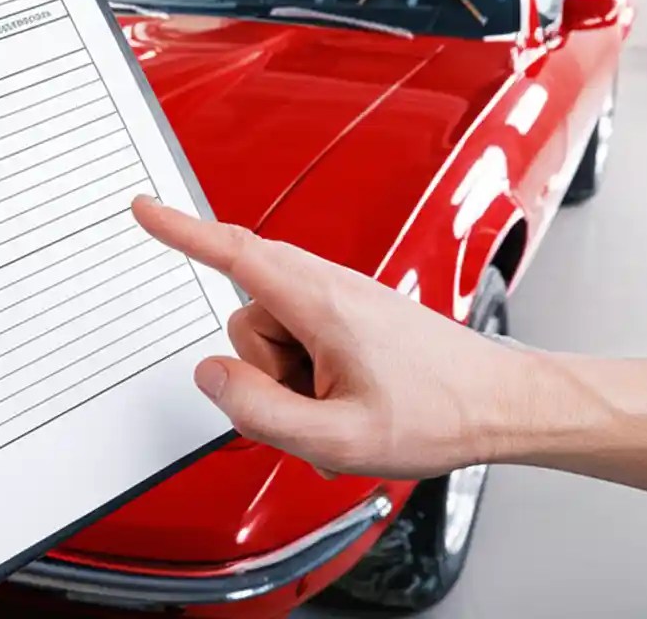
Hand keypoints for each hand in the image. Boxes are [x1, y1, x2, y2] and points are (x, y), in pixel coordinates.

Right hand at [132, 197, 541, 479]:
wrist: (502, 405)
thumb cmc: (439, 414)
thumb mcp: (336, 437)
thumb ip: (257, 411)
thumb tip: (212, 376)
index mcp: (322, 303)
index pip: (234, 254)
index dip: (181, 232)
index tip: (145, 210)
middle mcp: (331, 288)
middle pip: (248, 315)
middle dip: (262, 369)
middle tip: (309, 407)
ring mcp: (344, 300)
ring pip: (272, 333)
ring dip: (289, 380)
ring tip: (338, 408)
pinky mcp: (352, 316)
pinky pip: (300, 340)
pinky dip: (308, 378)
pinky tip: (346, 404)